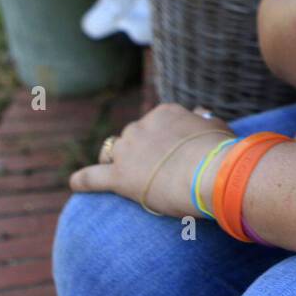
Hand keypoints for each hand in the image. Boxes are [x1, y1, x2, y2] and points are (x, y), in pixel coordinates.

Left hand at [70, 104, 235, 218]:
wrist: (212, 171)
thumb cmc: (221, 151)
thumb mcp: (216, 127)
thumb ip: (203, 120)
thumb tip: (198, 113)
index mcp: (164, 113)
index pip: (154, 124)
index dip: (158, 140)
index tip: (168, 152)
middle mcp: (142, 126)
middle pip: (131, 137)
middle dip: (138, 150)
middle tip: (153, 169)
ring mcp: (128, 150)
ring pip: (112, 151)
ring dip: (117, 161)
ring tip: (125, 175)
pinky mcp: (119, 176)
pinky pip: (93, 177)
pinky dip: (83, 180)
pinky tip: (75, 183)